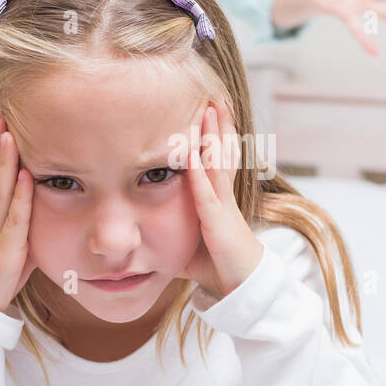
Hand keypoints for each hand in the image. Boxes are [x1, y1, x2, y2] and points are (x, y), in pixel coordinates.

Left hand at [177, 102, 265, 300]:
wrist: (241, 289)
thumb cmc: (216, 266)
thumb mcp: (187, 240)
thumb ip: (170, 227)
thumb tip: (144, 223)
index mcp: (217, 199)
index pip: (215, 160)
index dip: (213, 135)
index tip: (209, 110)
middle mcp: (223, 198)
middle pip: (222, 153)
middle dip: (218, 125)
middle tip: (214, 96)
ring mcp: (223, 209)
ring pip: (218, 166)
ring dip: (213, 138)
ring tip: (210, 110)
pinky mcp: (220, 225)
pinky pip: (207, 196)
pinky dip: (199, 174)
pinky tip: (190, 155)